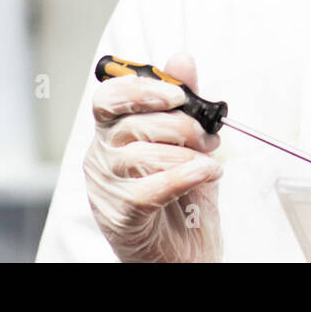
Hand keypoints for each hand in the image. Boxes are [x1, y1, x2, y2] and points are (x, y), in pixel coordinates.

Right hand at [83, 52, 223, 261]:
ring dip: (187, 155)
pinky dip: (185, 176)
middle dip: (181, 125)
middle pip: (133, 124)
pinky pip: (151, 188)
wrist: (183, 251)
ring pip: (143, 155)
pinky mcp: (121, 216)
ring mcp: (107, 188)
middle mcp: (102, 157)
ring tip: (208, 161)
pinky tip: (207, 173)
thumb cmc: (180, 196)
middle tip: (208, 136)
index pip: (108, 98)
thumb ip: (184, 101)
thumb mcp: (188, 142)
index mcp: (112, 132)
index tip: (176, 94)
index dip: (140, 90)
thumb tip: (182, 60)